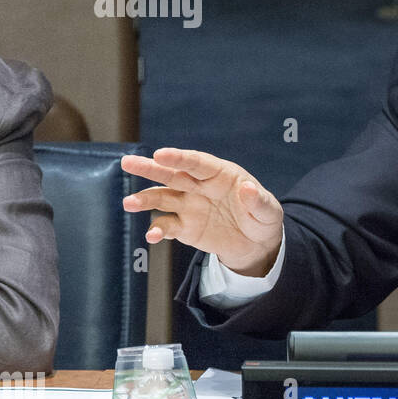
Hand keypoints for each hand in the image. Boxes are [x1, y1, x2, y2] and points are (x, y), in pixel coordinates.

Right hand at [120, 148, 283, 276]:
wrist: (256, 244)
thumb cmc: (263, 219)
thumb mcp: (269, 212)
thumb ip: (259, 201)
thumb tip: (248, 188)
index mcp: (220, 175)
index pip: (197, 163)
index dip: (179, 158)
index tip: (160, 154)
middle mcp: (199, 186)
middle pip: (172, 174)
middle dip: (150, 168)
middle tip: (128, 162)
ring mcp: (189, 205)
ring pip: (162, 197)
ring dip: (145, 199)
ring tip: (129, 203)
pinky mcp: (184, 226)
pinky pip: (166, 225)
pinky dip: (157, 230)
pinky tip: (152, 236)